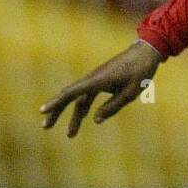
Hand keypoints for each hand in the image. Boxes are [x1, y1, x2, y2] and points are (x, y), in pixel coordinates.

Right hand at [40, 40, 161, 136]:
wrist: (146, 52)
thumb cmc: (140, 72)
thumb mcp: (131, 92)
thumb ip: (113, 106)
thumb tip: (95, 120)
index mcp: (98, 80)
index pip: (72, 92)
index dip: (57, 102)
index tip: (42, 110)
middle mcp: (92, 79)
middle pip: (69, 96)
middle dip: (56, 111)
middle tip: (45, 127)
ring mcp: (95, 80)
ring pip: (78, 99)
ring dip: (72, 115)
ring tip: (69, 134)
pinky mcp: (100, 81)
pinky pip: (87, 96)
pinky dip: (82, 108)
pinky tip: (80, 119)